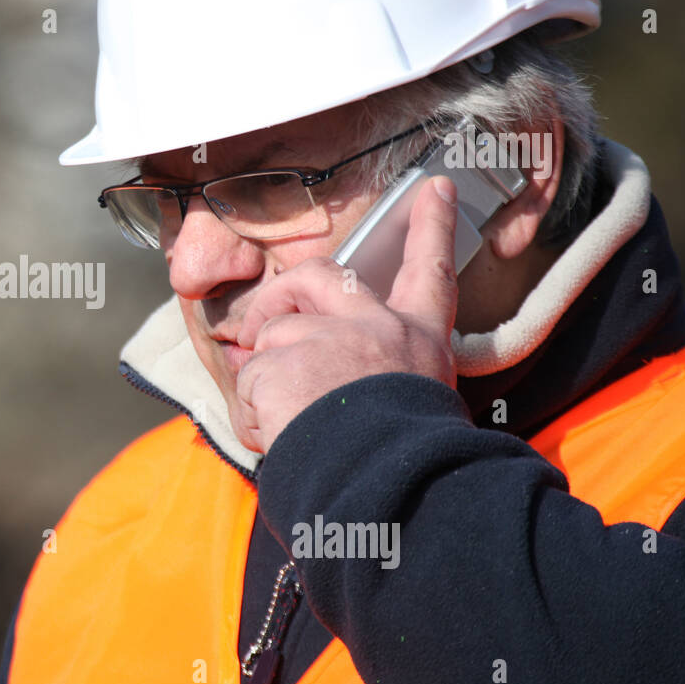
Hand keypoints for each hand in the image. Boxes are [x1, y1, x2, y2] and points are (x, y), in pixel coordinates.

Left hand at [231, 176, 459, 453]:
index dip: (433, 227)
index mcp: (417, 343)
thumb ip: (373, 378)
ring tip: (292, 425)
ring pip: (272, 340)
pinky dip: (253, 414)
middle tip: (262, 329)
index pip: (430, 272)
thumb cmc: (402, 465)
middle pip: (320, 276)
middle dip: (283, 294)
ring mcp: (327, 338)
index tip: (435, 189)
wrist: (387, 494)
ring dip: (268, 383)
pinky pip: (249, 382)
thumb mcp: (414, 407)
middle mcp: (376, 329)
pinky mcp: (282, 360)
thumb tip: (316, 377)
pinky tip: (280, 437)